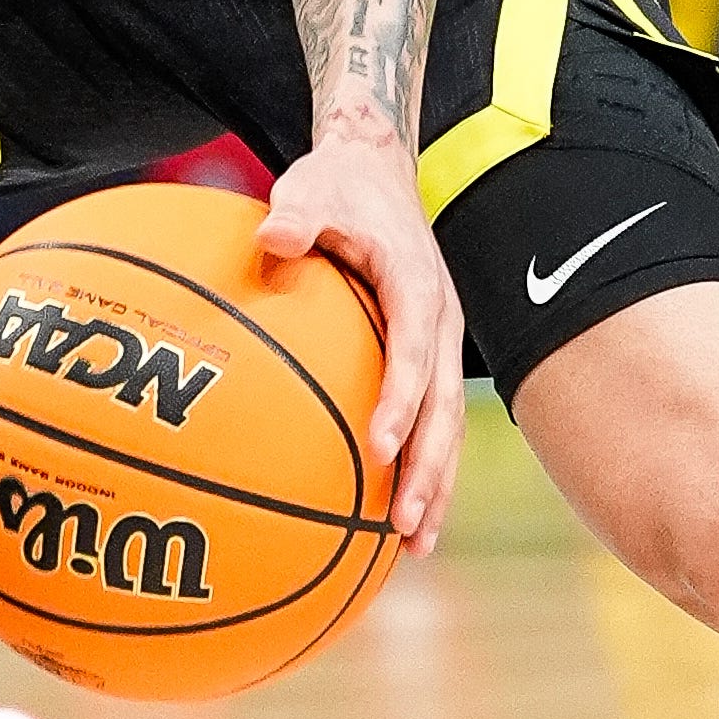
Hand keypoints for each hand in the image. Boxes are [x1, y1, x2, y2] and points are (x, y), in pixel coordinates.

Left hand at [258, 127, 463, 553]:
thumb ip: (296, 217)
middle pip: (443, 409)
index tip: (379, 449)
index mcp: (417, 288)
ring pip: (447, 427)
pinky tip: (393, 518)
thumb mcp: (312, 189)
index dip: (401, 403)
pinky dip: (421, 468)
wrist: (376, 172)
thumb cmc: (337, 186)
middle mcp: (440, 324)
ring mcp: (439, 345)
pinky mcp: (427, 358)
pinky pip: (430, 421)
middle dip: (427, 470)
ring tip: (415, 546)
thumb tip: (271, 236)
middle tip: (405, 525)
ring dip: (434, 485)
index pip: (412, 353)